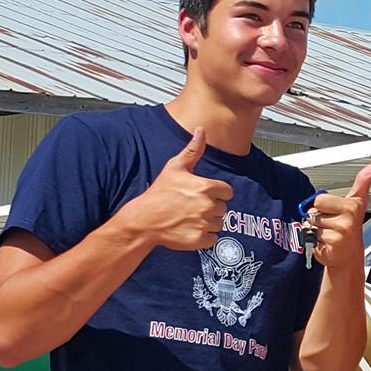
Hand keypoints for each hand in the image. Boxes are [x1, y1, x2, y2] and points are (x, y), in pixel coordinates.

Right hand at [126, 128, 232, 250]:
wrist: (144, 220)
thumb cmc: (159, 194)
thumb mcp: (175, 168)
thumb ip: (193, 150)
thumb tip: (201, 130)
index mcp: (206, 187)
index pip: (227, 192)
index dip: (216, 193)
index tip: (202, 195)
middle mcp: (208, 205)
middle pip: (223, 208)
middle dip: (211, 208)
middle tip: (191, 207)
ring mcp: (204, 223)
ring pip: (219, 224)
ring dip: (208, 222)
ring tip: (189, 218)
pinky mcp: (200, 240)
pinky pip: (213, 239)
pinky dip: (204, 237)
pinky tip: (190, 230)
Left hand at [305, 161, 370, 268]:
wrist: (348, 257)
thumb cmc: (348, 227)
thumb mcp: (356, 201)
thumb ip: (363, 181)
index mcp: (353, 204)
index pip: (321, 199)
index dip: (323, 204)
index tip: (338, 201)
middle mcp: (350, 217)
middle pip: (313, 210)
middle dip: (317, 216)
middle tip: (330, 223)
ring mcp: (342, 231)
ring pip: (311, 224)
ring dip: (315, 230)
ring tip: (329, 233)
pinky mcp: (333, 244)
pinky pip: (311, 237)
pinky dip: (314, 242)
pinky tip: (326, 244)